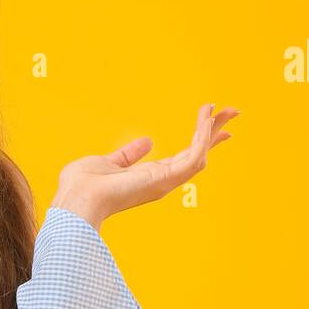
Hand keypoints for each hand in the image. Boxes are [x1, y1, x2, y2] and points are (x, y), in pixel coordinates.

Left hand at [51, 103, 238, 227]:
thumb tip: (147, 142)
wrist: (76, 198)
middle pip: (198, 154)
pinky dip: (202, 135)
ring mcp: (165, 181)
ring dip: (213, 130)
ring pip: (200, 153)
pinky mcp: (165, 178)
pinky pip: (192, 155)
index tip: (212, 122)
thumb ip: (128, 154)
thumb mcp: (109, 162)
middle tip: (232, 112)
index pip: (182, 157)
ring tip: (226, 110)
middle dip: (214, 133)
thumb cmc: (83, 186)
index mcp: (149, 177)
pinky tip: (206, 118)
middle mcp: (162, 181)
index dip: (199, 140)